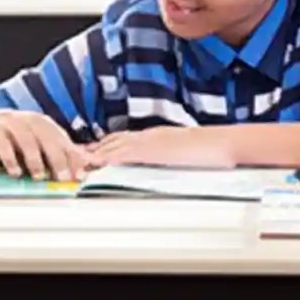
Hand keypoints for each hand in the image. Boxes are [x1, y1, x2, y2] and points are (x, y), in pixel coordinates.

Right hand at [0, 110, 95, 180]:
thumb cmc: (19, 140)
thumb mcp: (41, 145)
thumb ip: (63, 154)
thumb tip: (91, 165)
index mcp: (45, 125)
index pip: (63, 141)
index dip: (73, 158)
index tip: (79, 175)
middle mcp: (30, 122)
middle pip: (47, 138)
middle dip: (57, 159)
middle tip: (62, 178)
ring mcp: (11, 124)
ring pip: (27, 140)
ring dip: (34, 160)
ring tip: (38, 177)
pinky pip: (3, 144)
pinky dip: (10, 159)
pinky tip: (15, 173)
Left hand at [88, 126, 235, 168]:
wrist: (226, 143)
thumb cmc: (211, 151)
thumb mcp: (184, 153)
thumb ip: (168, 156)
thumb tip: (162, 164)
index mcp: (156, 136)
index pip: (124, 139)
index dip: (105, 145)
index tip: (90, 151)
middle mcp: (150, 136)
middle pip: (114, 140)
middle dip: (94, 149)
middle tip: (74, 155)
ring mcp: (152, 141)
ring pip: (116, 145)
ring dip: (96, 153)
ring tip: (78, 161)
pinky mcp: (156, 150)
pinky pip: (127, 153)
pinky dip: (110, 157)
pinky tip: (98, 162)